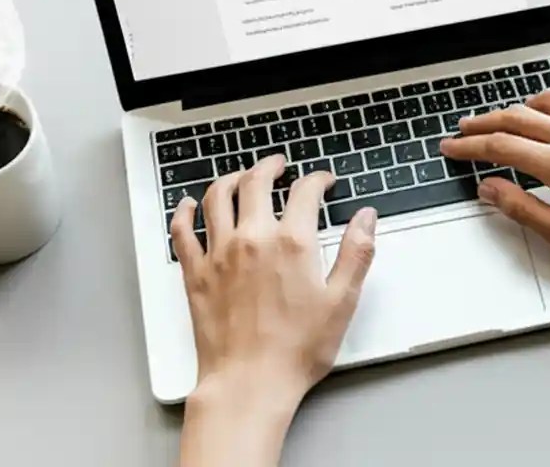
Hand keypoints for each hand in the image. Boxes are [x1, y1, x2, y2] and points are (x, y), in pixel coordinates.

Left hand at [170, 155, 376, 466]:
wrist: (249, 383)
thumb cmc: (295, 350)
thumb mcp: (342, 301)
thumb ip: (357, 253)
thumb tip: (366, 218)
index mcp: (293, 243)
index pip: (305, 191)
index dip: (318, 179)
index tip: (324, 181)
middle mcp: (253, 239)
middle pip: (256, 182)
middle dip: (270, 166)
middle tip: (278, 165)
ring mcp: (219, 254)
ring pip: (218, 196)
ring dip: (231, 178)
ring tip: (240, 176)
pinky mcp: (195, 274)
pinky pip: (183, 231)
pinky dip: (185, 212)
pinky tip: (189, 205)